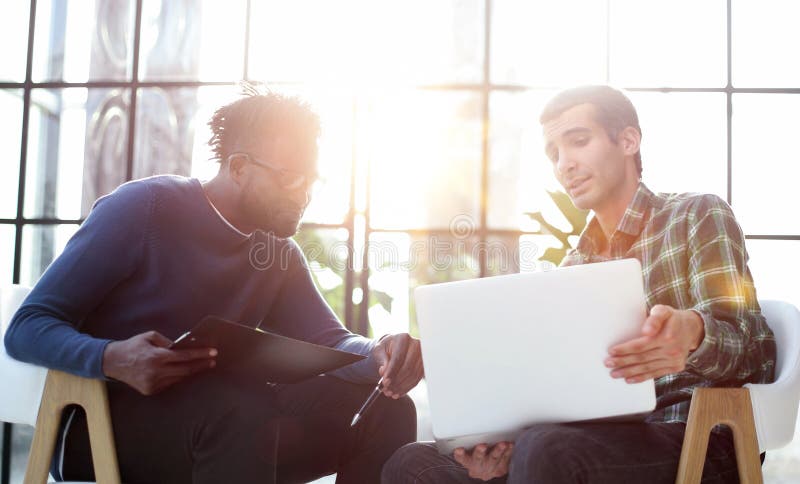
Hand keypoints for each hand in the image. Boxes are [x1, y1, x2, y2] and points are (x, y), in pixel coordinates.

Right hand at [102, 331, 216, 394]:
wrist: (112, 362)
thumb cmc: (133, 346)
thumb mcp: (150, 336)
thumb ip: (167, 341)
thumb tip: (183, 346)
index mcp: (157, 356)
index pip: (185, 356)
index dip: (200, 354)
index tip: (213, 352)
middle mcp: (156, 372)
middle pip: (185, 370)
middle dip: (201, 365)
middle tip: (213, 361)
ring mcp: (153, 383)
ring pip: (178, 378)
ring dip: (191, 372)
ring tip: (202, 366)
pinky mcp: (150, 390)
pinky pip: (169, 384)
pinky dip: (178, 377)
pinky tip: (185, 372)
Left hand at [372, 333, 423, 397]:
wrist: (395, 347)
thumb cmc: (386, 348)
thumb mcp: (379, 350)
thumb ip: (382, 359)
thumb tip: (384, 372)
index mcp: (403, 339)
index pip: (398, 358)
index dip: (392, 372)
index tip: (385, 383)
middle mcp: (416, 345)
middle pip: (407, 368)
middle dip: (396, 382)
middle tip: (386, 391)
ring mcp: (422, 355)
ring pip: (413, 375)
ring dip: (401, 387)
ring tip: (390, 393)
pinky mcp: (424, 365)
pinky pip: (416, 379)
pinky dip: (407, 387)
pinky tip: (398, 392)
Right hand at [453, 442, 513, 480]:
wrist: (485, 471)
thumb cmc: (476, 455)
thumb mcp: (469, 449)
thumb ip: (468, 439)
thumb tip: (468, 419)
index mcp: (467, 460)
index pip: (461, 458)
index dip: (460, 454)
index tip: (459, 449)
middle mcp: (477, 466)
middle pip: (478, 459)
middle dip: (480, 453)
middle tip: (482, 446)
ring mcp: (489, 469)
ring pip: (493, 460)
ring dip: (498, 451)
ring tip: (502, 444)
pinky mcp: (500, 470)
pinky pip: (505, 460)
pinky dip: (508, 452)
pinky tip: (510, 445)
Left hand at [605, 304, 704, 382]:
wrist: (693, 328)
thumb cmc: (672, 318)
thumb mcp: (664, 311)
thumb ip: (654, 318)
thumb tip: (646, 331)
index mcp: (667, 336)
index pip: (641, 345)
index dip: (625, 349)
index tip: (611, 351)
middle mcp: (671, 350)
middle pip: (642, 358)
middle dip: (623, 362)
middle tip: (607, 364)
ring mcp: (674, 360)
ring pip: (647, 368)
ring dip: (629, 372)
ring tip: (614, 374)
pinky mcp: (675, 367)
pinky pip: (656, 373)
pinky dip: (642, 377)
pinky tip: (629, 379)